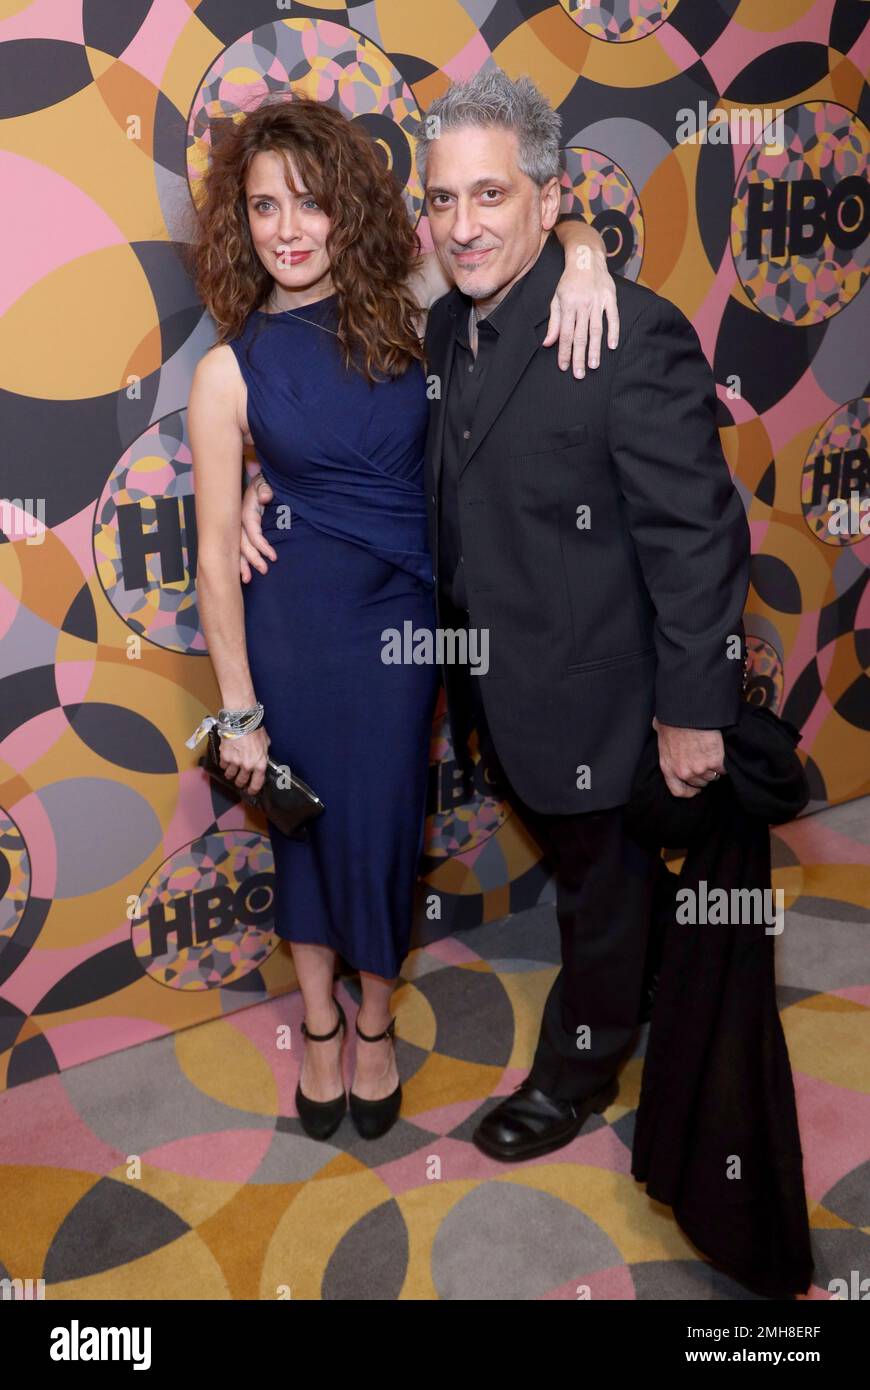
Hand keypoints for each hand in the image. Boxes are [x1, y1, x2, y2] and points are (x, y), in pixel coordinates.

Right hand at [219, 726, 269, 795]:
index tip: (250, 791)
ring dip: (230, 774)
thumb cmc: (255, 729)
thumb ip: (263, 752)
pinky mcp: (224, 757)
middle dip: (240, 782)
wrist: (241, 721)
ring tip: (231, 770)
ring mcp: (235, 763)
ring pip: (230, 775)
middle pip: (240, 781)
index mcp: (259, 764)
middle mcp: (247, 766)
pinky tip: (226, 760)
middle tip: (239, 780)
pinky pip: (223, 766)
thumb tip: (262, 754)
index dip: (252, 789)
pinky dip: (224, 764)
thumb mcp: (265, 742)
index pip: (256, 783)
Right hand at [239, 472, 277, 582]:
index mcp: (244, 509)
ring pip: (237, 548)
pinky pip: (238, 548)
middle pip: (241, 542)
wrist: (261, 482)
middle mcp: (238, 520)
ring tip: (248, 579)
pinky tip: (243, 574)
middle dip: (250, 558)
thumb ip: (265, 488)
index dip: (260, 544)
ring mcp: (238, 527)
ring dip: (242, 564)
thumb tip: (265, 497)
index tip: (272, 556)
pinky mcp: (241, 532)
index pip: (251, 529)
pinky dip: (240, 561)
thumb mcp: (264, 481)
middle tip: (264, 570)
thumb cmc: (264, 483)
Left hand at [544, 245, 619, 377]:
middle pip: (580, 335)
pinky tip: (612, 346)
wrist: (585, 258)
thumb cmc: (569, 281)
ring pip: (596, 329)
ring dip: (595, 349)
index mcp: (567, 306)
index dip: (564, 352)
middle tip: (579, 374)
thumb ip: (554, 322)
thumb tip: (548, 343)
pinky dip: (613, 331)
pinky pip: (613, 317)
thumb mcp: (557, 299)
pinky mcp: (610, 297)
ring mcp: (597, 301)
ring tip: (594, 365)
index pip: (565, 334)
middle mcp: (582, 305)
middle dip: (579, 356)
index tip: (564, 367)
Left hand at [652, 716, 725, 798]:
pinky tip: (721, 756)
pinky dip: (723, 764)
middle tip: (706, 766)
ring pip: (712, 777)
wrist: (689, 713)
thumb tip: (659, 727)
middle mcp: (684, 771)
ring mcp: (700, 768)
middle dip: (703, 775)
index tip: (695, 789)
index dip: (689, 792)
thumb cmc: (673, 719)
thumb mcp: (660, 731)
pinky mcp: (715, 761)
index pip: (678, 791)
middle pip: (698, 783)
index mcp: (668, 767)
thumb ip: (661, 736)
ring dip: (713, 770)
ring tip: (713, 759)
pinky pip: (722, 769)